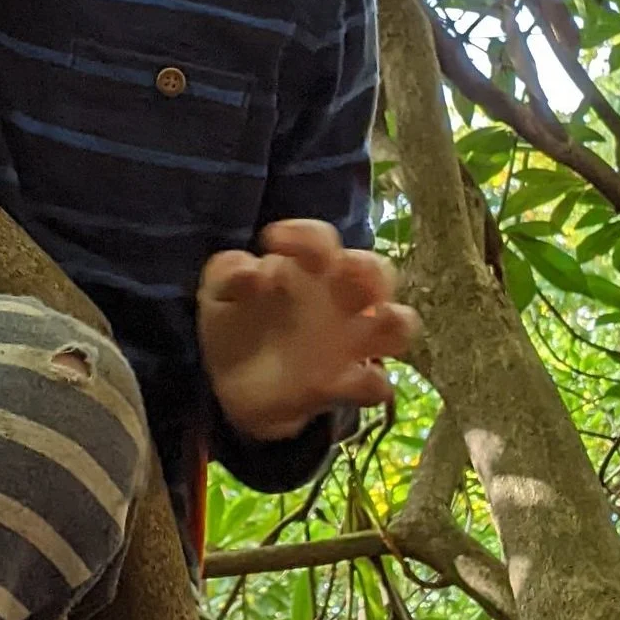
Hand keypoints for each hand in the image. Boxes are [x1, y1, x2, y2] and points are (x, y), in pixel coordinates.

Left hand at [197, 219, 416, 442]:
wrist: (231, 383)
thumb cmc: (236, 322)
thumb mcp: (219, 292)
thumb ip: (228, 273)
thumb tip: (252, 271)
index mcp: (309, 268)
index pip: (322, 239)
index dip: (305, 235)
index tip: (271, 242)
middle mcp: (340, 299)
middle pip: (378, 272)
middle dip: (369, 269)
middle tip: (345, 270)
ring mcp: (350, 342)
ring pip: (400, 323)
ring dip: (395, 320)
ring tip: (375, 318)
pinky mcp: (347, 384)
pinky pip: (377, 383)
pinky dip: (370, 382)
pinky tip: (342, 383)